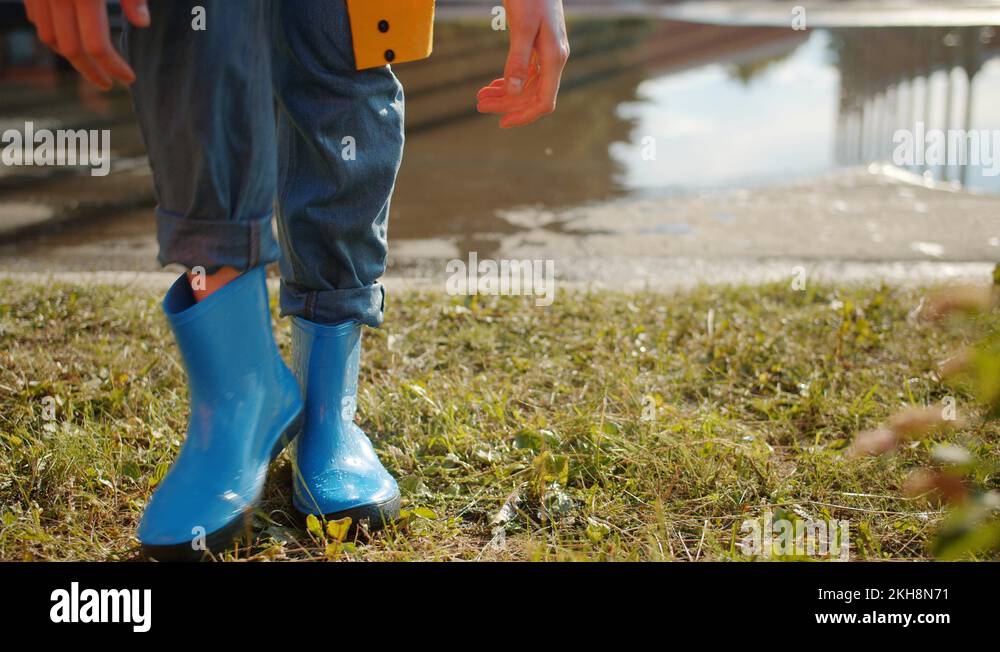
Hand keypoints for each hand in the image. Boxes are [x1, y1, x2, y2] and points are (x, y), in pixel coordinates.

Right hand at [24, 0, 150, 89]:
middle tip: (109, 82)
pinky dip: (53, 34)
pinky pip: (36, 18)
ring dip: (71, 56)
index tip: (129, 78)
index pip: (97, 46)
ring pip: (49, 37)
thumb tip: (143, 23)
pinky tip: (71, 38)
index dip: (114, 67)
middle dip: (92, 71)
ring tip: (92, 63)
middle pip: (71, 49)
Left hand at [476, 0, 568, 127]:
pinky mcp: (541, 46)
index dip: (524, 116)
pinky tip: (495, 84)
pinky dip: (511, 80)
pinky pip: (528, 72)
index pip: (544, 102)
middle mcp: (555, 59)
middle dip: (506, 103)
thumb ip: (517, 60)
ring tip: (481, 96)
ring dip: (506, 93)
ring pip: (528, 85)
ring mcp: (549, 53)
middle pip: (532, 96)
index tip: (502, 122)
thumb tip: (512, 91)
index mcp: (554, 58)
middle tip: (479, 104)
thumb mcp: (521, 27)